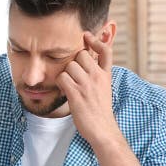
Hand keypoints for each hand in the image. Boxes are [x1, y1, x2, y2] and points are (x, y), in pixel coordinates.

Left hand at [55, 32, 118, 146]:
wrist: (102, 129)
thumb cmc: (99, 110)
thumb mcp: (104, 88)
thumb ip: (97, 74)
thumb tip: (85, 63)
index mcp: (106, 75)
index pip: (106, 50)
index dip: (95, 41)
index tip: (86, 36)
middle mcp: (98, 77)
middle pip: (80, 55)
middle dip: (73, 63)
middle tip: (73, 76)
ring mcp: (87, 85)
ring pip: (69, 66)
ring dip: (65, 74)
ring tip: (69, 86)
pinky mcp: (76, 94)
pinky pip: (62, 78)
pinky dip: (60, 84)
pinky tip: (64, 92)